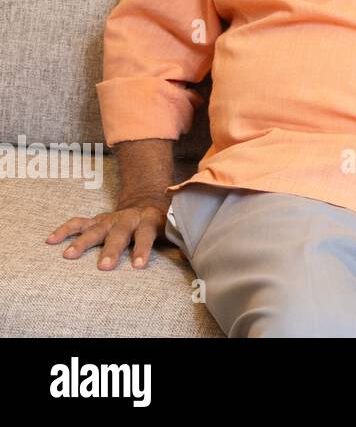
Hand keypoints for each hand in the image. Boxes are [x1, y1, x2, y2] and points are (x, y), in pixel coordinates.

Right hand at [46, 195, 170, 269]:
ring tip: (69, 256)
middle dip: (111, 250)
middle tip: (103, 267)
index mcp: (150, 220)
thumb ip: (178, 237)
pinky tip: (51, 240)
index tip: (138, 265)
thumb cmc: (163, 220)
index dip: (143, 249)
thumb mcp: (174, 226)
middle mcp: (128, 218)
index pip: (146, 235)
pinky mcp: (98, 220)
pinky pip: (79, 223)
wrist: (150, 199)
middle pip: (119, 233)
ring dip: (83, 242)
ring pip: (96, 229)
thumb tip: (193, 252)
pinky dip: (66, 230)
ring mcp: (111, 218)